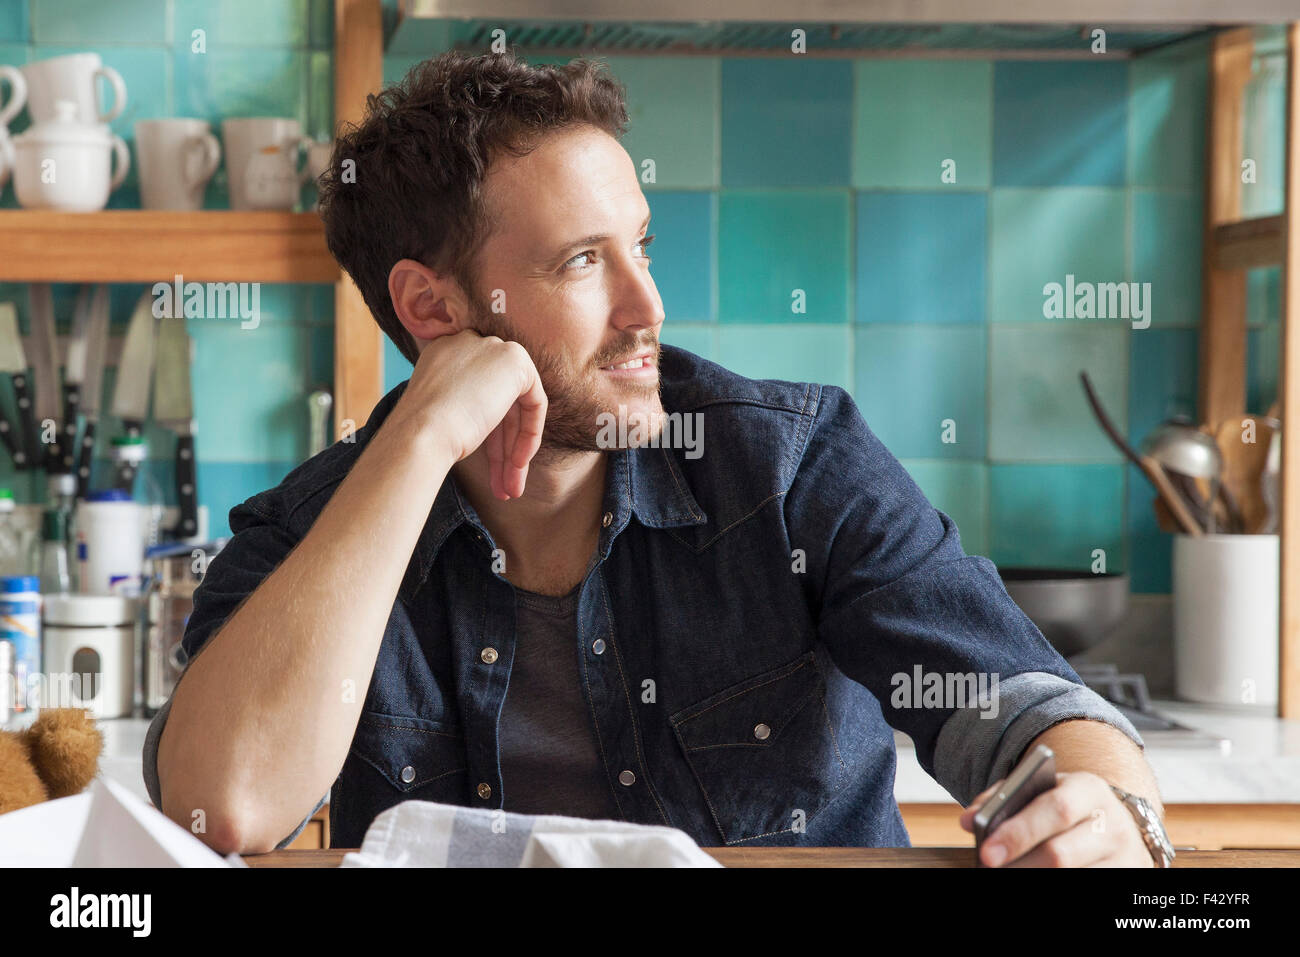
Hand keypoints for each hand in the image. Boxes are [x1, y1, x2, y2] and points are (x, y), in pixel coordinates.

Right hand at [388, 329, 546, 500]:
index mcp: (443, 354)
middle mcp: (467, 344)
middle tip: (501, 487)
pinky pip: (534, 402)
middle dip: (501, 451)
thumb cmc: (421, 435)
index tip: (486, 467)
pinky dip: (528, 436)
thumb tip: (488, 427)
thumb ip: (466, 409)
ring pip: (514, 409)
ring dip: (513, 454)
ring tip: (508, 491)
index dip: (487, 436)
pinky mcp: (515, 360)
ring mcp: (492, 348)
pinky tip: (517, 465)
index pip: (475, 396)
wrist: (421, 432)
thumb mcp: (441, 416)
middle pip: (497, 405)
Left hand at [958, 771, 1153, 866]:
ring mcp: (1122, 859)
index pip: (1056, 810)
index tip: (986, 851)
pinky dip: (1051, 885)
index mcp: (1089, 790)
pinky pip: (1082, 889)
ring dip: (1032, 877)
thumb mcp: (1042, 790)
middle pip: (1061, 854)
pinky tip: (1029, 878)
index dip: (1019, 832)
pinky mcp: (1124, 879)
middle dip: (1019, 864)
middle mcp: (1112, 825)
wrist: (1114, 824)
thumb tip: (970, 819)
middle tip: (988, 867)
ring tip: (1005, 873)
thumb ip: (1003, 798)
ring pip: (1070, 877)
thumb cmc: (1066, 807)